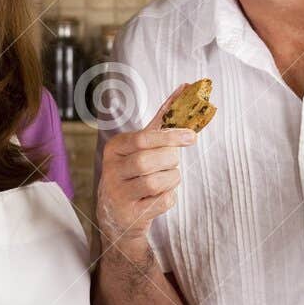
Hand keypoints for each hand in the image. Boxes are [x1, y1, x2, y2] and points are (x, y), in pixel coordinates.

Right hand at [95, 83, 197, 260]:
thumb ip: (163, 120)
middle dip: (170, 160)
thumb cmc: (136, 173)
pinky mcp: (129, 215)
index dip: (170, 136)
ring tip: (164, 181)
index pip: (144, 138)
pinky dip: (169, 198)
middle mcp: (111, 170)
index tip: (192, 137)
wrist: (117, 217)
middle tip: (172, 163)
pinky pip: (163, 201)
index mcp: (115, 148)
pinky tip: (157, 198)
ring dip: (171, 180)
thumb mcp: (143, 146)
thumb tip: (186, 87)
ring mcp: (118, 194)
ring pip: (159, 181)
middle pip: (151, 160)